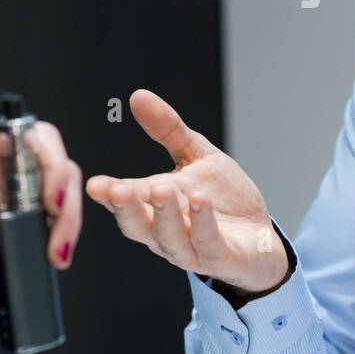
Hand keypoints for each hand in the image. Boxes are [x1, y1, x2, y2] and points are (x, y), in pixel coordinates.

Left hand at [0, 122, 81, 289]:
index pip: (39, 140)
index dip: (54, 166)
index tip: (51, 202)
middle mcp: (16, 161)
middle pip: (62, 173)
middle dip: (66, 211)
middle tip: (56, 247)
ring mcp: (25, 186)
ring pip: (63, 200)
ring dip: (63, 231)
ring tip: (52, 259)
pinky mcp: (27, 211)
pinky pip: (49, 226)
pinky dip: (44, 247)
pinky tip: (24, 266)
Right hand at [86, 89, 287, 295]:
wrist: (260, 235)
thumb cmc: (223, 199)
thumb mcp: (195, 155)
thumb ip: (168, 129)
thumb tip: (138, 96)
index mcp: (154, 207)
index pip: (125, 201)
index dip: (108, 194)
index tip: (95, 184)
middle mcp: (165, 232)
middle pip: (138, 226)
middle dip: (127, 208)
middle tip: (118, 190)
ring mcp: (191, 248)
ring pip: (169, 237)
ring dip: (164, 214)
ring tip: (161, 188)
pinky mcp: (220, 257)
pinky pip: (207, 242)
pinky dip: (201, 223)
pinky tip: (199, 201)